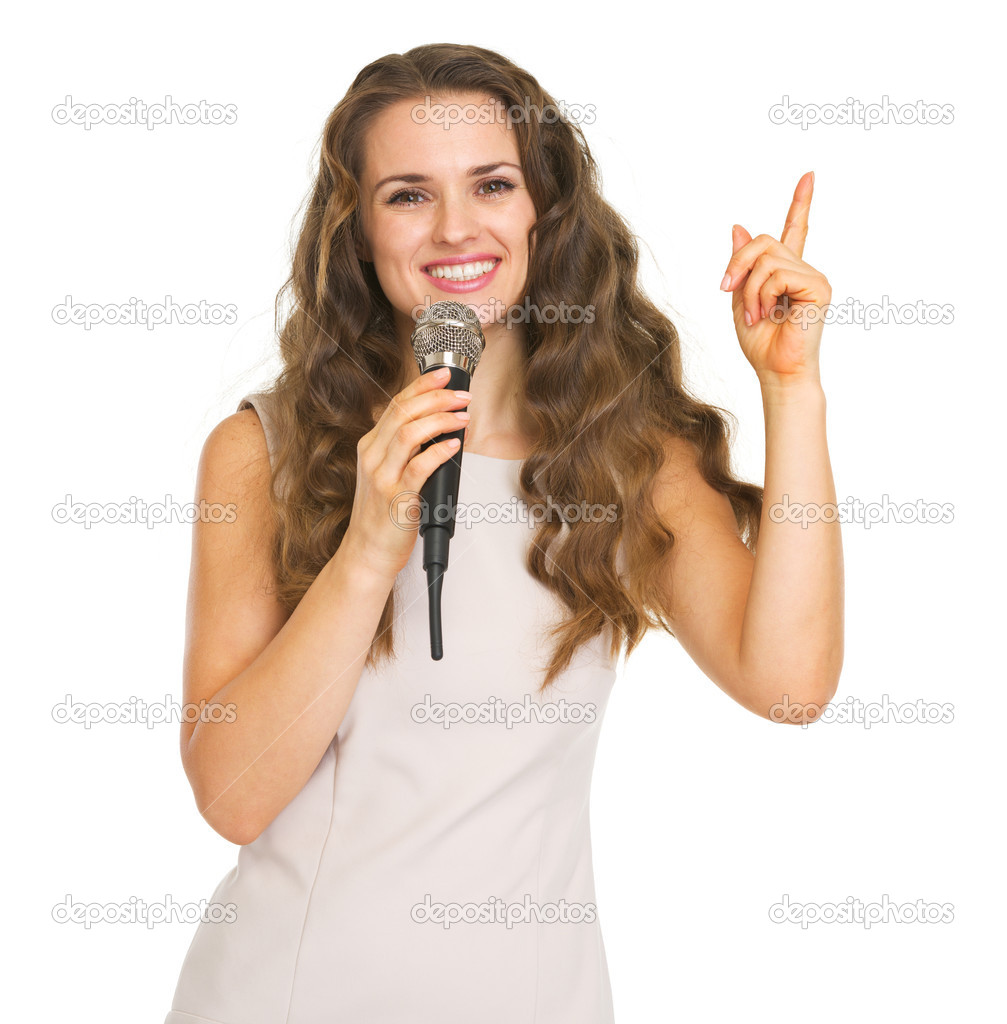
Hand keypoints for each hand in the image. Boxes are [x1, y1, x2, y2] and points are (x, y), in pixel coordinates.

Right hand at [341, 369, 471, 580]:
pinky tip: (455, 445)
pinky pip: (419, 466)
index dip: (421, 385)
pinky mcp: (396, 497)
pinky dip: (439, 451)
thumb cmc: (383, 516)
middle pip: (403, 411)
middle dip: (436, 397)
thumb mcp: (387, 474)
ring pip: (409, 432)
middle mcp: (372, 456)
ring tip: (463, 417)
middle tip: (462, 396)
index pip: (396, 403)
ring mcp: (382, 476)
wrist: (367, 552)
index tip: (443, 374)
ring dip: (440, 419)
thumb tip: (440, 427)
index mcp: (371, 446)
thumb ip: (405, 450)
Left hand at [720, 171, 831, 387]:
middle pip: (763, 241)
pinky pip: (777, 274)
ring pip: (766, 259)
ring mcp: (813, 277)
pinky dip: (761, 294)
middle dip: (737, 264)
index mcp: (786, 272)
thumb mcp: (739, 298)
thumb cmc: (760, 342)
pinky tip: (767, 314)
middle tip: (726, 288)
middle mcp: (803, 269)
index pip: (795, 230)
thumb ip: (740, 264)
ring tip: (754, 314)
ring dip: (748, 289)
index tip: (809, 175)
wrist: (776, 371)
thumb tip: (739, 227)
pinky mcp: (818, 286)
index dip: (801, 202)